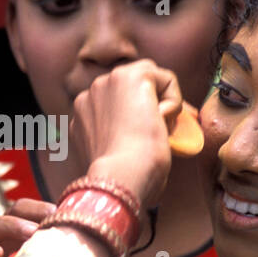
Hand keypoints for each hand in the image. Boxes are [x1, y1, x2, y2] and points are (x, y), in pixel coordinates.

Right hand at [71, 59, 182, 207]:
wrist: (122, 177)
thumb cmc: (123, 180)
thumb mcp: (113, 156)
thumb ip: (119, 137)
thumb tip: (152, 127)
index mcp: (82, 116)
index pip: (116, 103)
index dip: (138, 114)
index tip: (154, 132)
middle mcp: (89, 95)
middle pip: (131, 88)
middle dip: (152, 103)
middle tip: (167, 131)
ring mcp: (107, 82)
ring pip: (150, 81)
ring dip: (162, 103)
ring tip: (159, 131)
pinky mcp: (131, 77)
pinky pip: (166, 80)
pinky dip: (174, 101)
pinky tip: (163, 122)